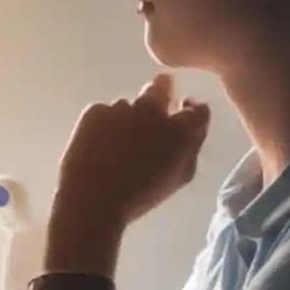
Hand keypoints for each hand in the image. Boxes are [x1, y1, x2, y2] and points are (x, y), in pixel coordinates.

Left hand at [46, 75, 210, 274]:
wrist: (92, 201)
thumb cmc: (140, 196)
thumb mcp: (179, 177)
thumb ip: (191, 147)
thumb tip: (194, 127)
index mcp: (181, 130)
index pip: (198, 109)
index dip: (190, 112)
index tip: (181, 116)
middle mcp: (155, 111)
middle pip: (162, 88)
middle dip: (161, 94)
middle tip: (149, 114)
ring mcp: (122, 107)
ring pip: (129, 105)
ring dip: (127, 117)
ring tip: (115, 146)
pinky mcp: (95, 111)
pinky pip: (103, 112)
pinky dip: (102, 125)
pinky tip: (95, 148)